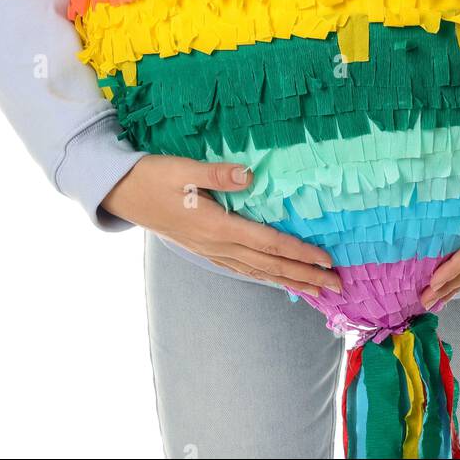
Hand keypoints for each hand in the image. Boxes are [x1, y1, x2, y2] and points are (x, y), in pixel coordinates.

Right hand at [101, 155, 342, 297]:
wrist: (123, 193)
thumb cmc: (154, 176)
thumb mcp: (184, 169)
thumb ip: (218, 174)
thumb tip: (249, 175)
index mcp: (217, 225)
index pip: (268, 243)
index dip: (299, 253)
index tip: (326, 261)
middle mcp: (217, 244)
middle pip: (269, 264)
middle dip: (305, 275)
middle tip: (337, 285)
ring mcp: (210, 250)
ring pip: (257, 270)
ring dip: (288, 279)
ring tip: (315, 290)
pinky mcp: (204, 248)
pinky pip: (241, 268)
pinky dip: (263, 275)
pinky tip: (274, 278)